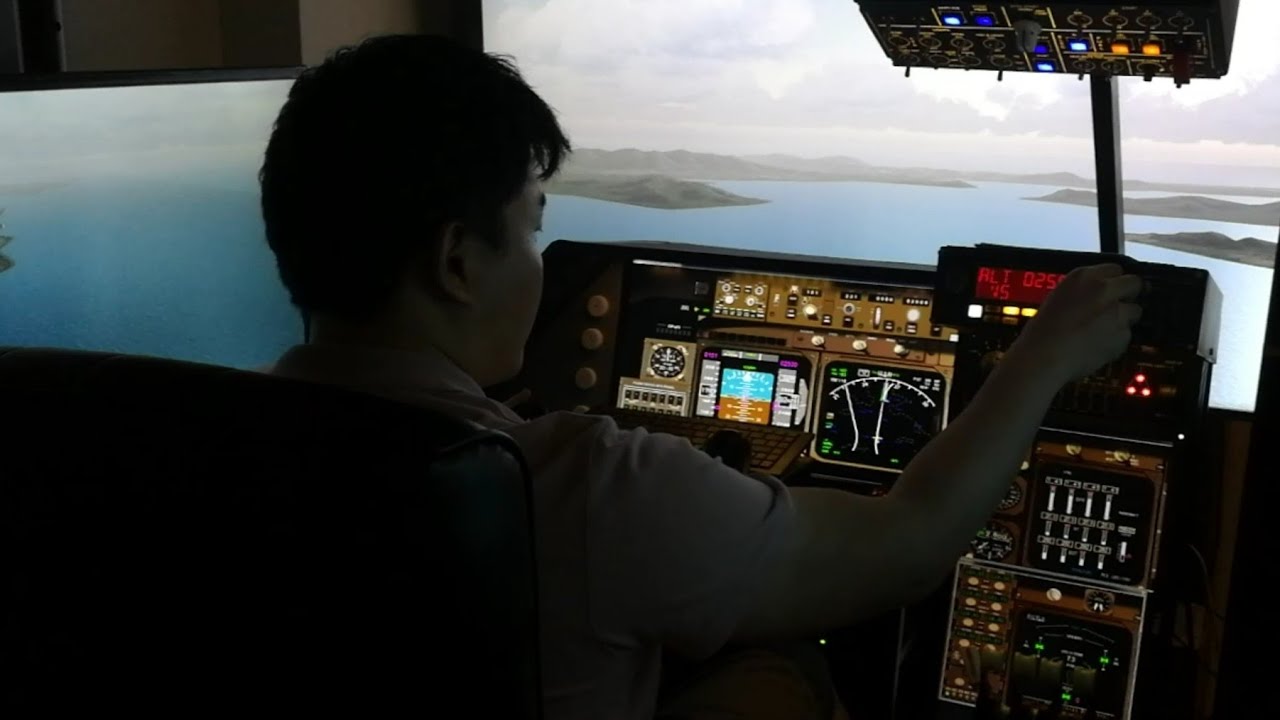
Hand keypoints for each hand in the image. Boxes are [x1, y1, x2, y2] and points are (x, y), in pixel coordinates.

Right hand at [1007, 263, 1142, 384]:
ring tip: (1103, 330)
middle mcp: (1103, 289)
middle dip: (1129, 294)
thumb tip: (1096, 295)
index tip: (1114, 287)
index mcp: (1083, 276)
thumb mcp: (1057, 298)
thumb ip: (1082, 291)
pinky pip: (1127, 334)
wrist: (1043, 357)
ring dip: (1124, 318)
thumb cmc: (1042, 332)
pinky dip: (1117, 340)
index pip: (1115, 268)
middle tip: (1119, 305)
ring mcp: (1116, 311)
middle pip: (1134, 283)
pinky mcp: (1123, 334)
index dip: (1115, 280)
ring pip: (1135, 310)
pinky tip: (1099, 344)